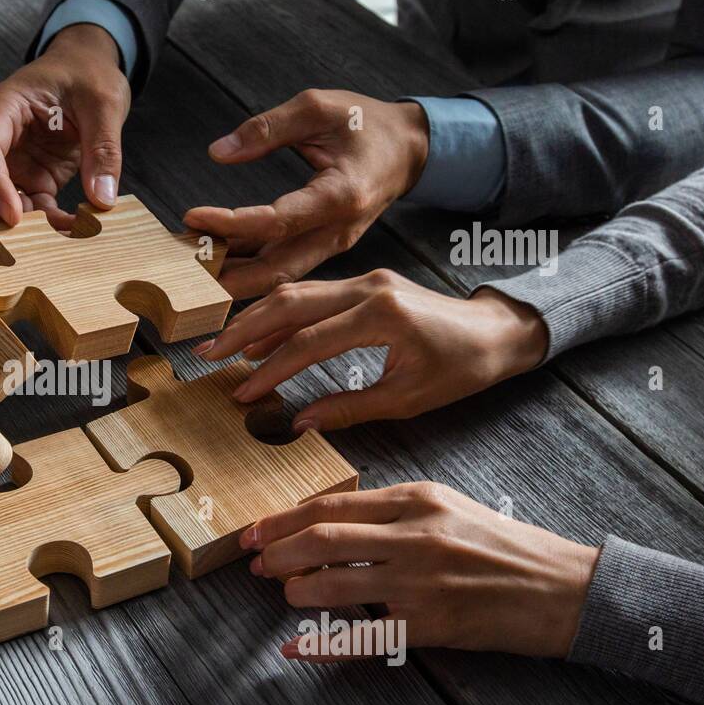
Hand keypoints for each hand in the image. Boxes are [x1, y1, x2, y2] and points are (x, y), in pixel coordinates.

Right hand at [0, 23, 130, 245]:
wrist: (89, 69)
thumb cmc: (87, 73)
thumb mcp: (104, 101)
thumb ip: (104, 147)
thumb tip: (102, 198)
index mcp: (2, 108)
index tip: (13, 217)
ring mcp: (11, 164)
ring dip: (16, 236)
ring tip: (42, 258)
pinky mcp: (30, 180)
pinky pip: (30, 213)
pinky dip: (46, 230)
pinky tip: (69, 237)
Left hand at [183, 90, 429, 297]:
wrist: (409, 149)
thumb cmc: (367, 123)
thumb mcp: (319, 107)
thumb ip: (267, 128)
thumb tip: (219, 152)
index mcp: (342, 195)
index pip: (277, 221)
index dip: (232, 223)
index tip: (193, 216)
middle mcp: (338, 231)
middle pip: (276, 269)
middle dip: (227, 274)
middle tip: (183, 264)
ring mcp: (332, 245)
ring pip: (278, 276)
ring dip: (233, 277)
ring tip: (192, 264)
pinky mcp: (324, 248)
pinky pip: (283, 266)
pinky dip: (248, 267)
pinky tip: (216, 258)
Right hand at [194, 269, 546, 431]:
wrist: (496, 329)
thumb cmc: (461, 368)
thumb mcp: (407, 399)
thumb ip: (348, 408)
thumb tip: (298, 423)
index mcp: (381, 316)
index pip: (307, 344)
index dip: (269, 371)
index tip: (242, 395)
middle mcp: (368, 288)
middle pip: (290, 305)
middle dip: (243, 331)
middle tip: (207, 353)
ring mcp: (365, 280)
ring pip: (296, 294)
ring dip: (255, 318)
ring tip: (221, 344)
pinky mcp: (365, 283)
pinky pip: (312, 295)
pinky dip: (280, 313)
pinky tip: (257, 335)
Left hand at [241, 483, 598, 659]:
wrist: (563, 588)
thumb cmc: (503, 546)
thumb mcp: (448, 506)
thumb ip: (392, 508)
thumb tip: (328, 518)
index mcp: (417, 499)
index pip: (332, 505)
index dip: (284, 518)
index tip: (255, 529)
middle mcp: (414, 536)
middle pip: (323, 540)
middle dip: (277, 551)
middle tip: (254, 561)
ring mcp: (420, 582)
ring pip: (334, 584)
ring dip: (297, 590)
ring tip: (285, 592)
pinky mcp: (429, 626)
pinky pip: (362, 636)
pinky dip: (323, 644)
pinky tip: (297, 647)